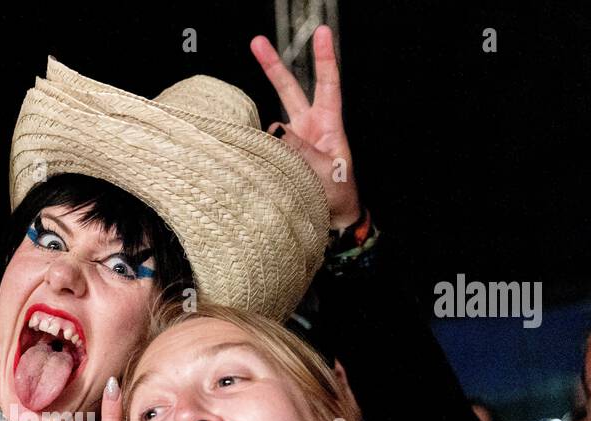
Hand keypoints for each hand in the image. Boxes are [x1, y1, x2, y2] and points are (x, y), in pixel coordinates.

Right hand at [251, 25, 360, 229]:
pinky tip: (252, 159)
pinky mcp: (278, 157)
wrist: (334, 219)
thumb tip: (274, 128)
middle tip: (256, 42)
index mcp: (328, 124)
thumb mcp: (326, 171)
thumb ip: (301, 150)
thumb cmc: (338, 193)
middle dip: (272, 65)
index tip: (322, 32)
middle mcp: (308, 126)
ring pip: (270, 123)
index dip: (324, 58)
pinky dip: (257, 150)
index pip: (327, 84)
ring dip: (262, 132)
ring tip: (269, 155)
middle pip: (289, 89)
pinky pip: (263, 146)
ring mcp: (292, 141)